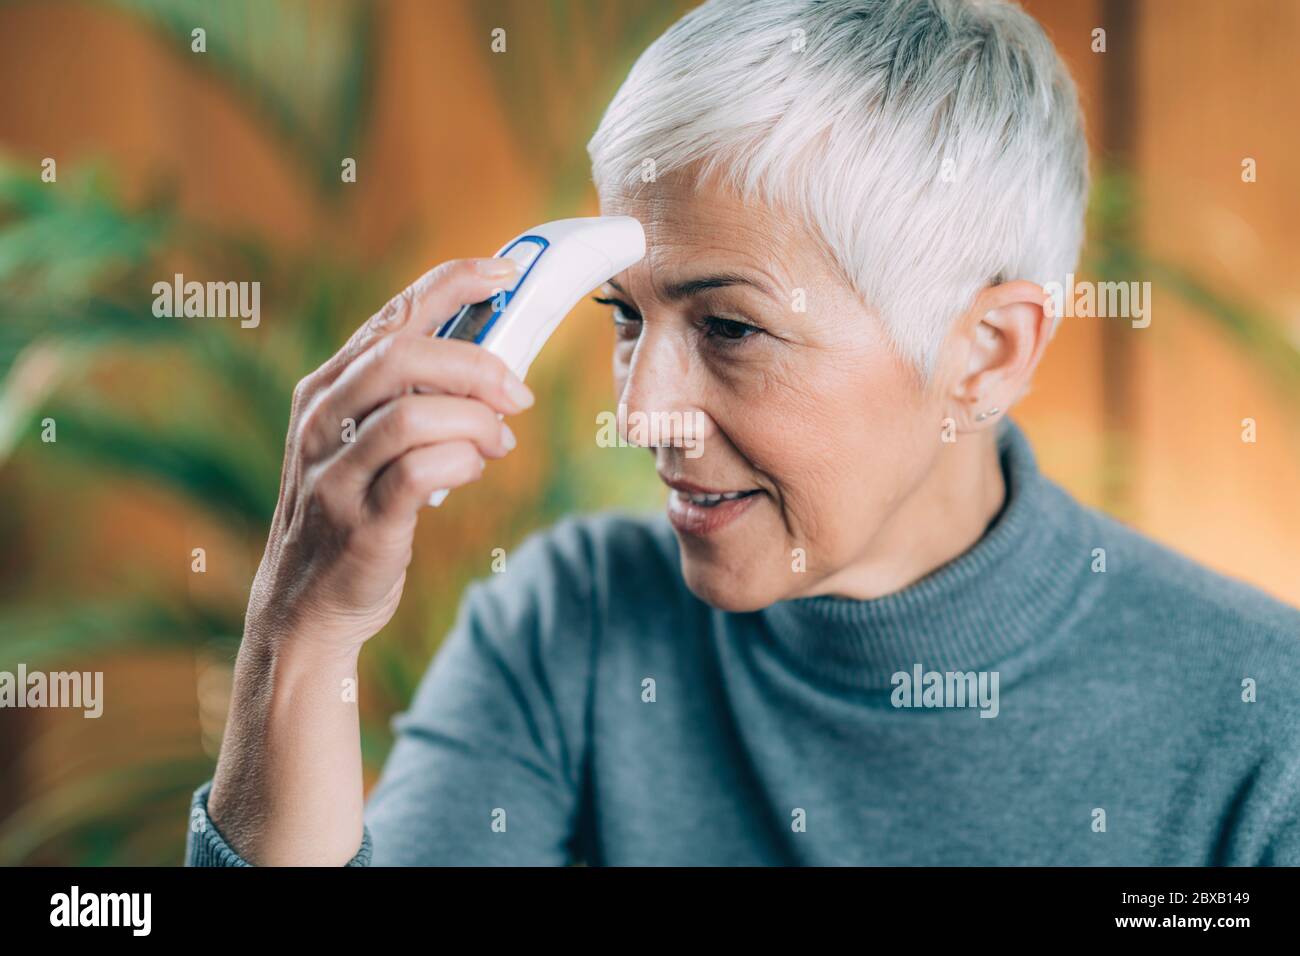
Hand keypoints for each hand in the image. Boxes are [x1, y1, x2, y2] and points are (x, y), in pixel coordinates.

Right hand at [245, 257, 533, 654]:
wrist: (306, 604)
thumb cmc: (351, 509)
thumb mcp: (363, 440)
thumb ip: (408, 398)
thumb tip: (488, 364)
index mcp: (327, 388)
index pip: (392, 316)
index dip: (451, 284)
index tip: (504, 272)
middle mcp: (322, 420)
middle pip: (402, 357)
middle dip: (476, 365)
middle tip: (518, 392)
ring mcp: (334, 472)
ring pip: (414, 415)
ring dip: (475, 422)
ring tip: (497, 442)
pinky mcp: (360, 521)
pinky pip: (421, 473)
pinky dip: (461, 464)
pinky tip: (471, 470)